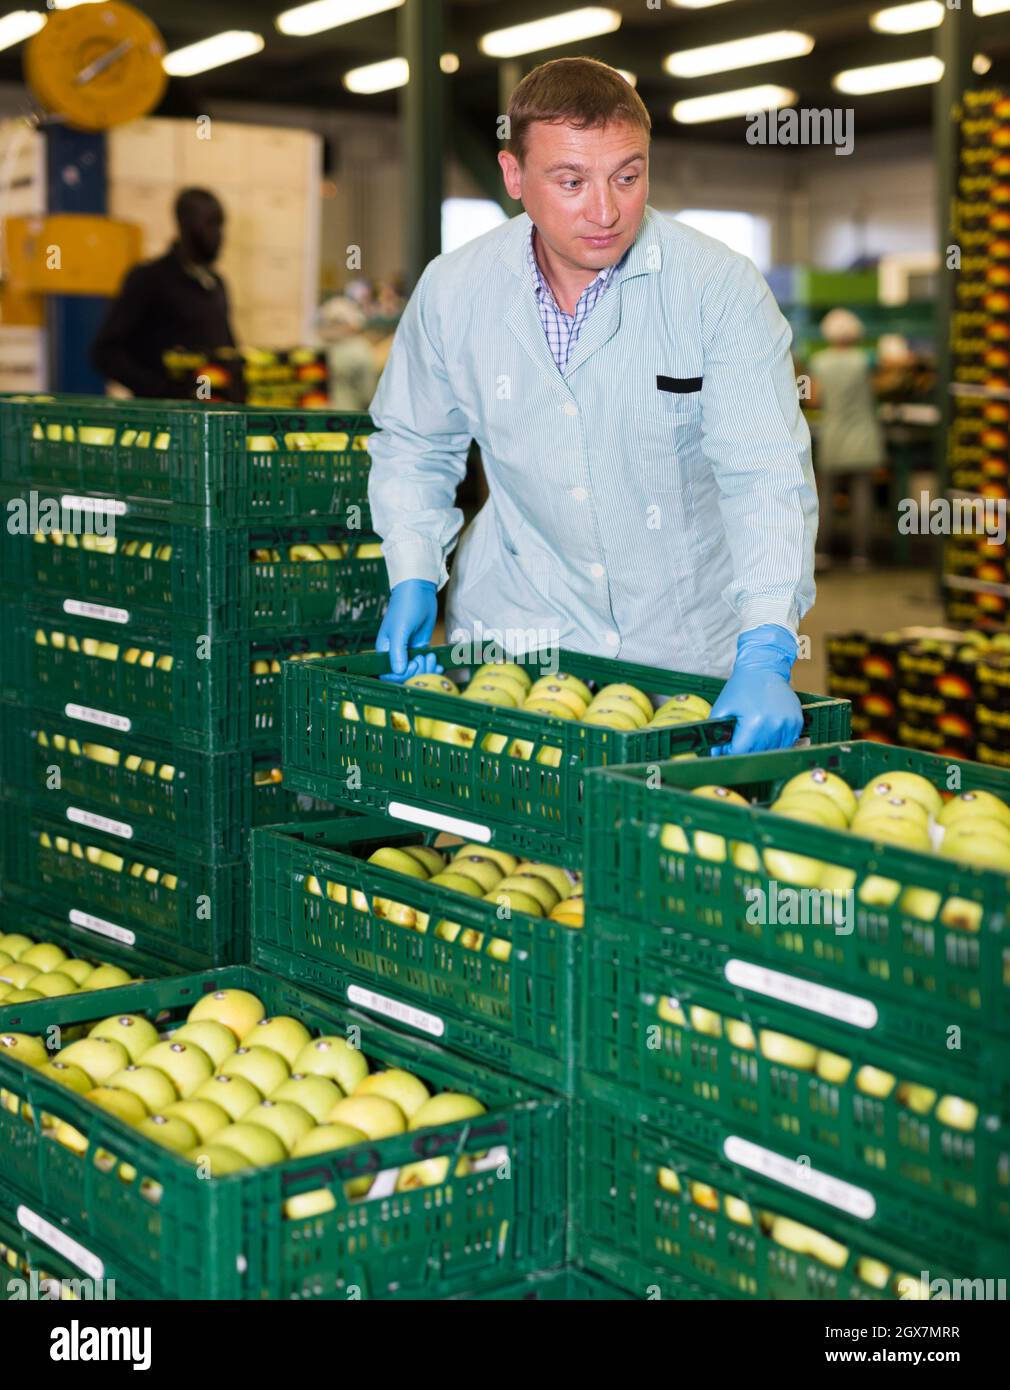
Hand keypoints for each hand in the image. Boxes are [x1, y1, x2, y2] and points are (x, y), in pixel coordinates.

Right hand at [376, 579, 440, 680]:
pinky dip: (433, 667)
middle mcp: (396, 653)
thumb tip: (398, 672)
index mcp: (386, 650)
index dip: (403, 675)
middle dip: (418, 671)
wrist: (419, 590)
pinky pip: (425, 663)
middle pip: (405, 675)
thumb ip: (397, 652)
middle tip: (425, 659)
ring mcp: (409, 651)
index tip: (414, 664)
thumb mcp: (399, 630)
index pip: (390, 674)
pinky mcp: (421, 647)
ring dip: (427, 669)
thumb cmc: (405, 606)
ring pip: (418, 671)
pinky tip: (439, 664)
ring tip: (432, 658)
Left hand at [709, 624, 803, 755]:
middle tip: (739, 740)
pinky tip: (768, 730)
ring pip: (773, 750)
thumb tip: (716, 753)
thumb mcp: (723, 706)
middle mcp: (774, 725)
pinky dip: (776, 741)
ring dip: (761, 747)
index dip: (731, 752)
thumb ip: (716, 731)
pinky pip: (786, 743)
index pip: (741, 751)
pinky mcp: (797, 722)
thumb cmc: (742, 687)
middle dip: (745, 750)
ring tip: (754, 733)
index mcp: (754, 722)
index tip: (727, 747)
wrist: (764, 668)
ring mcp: (788, 724)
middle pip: (757, 753)